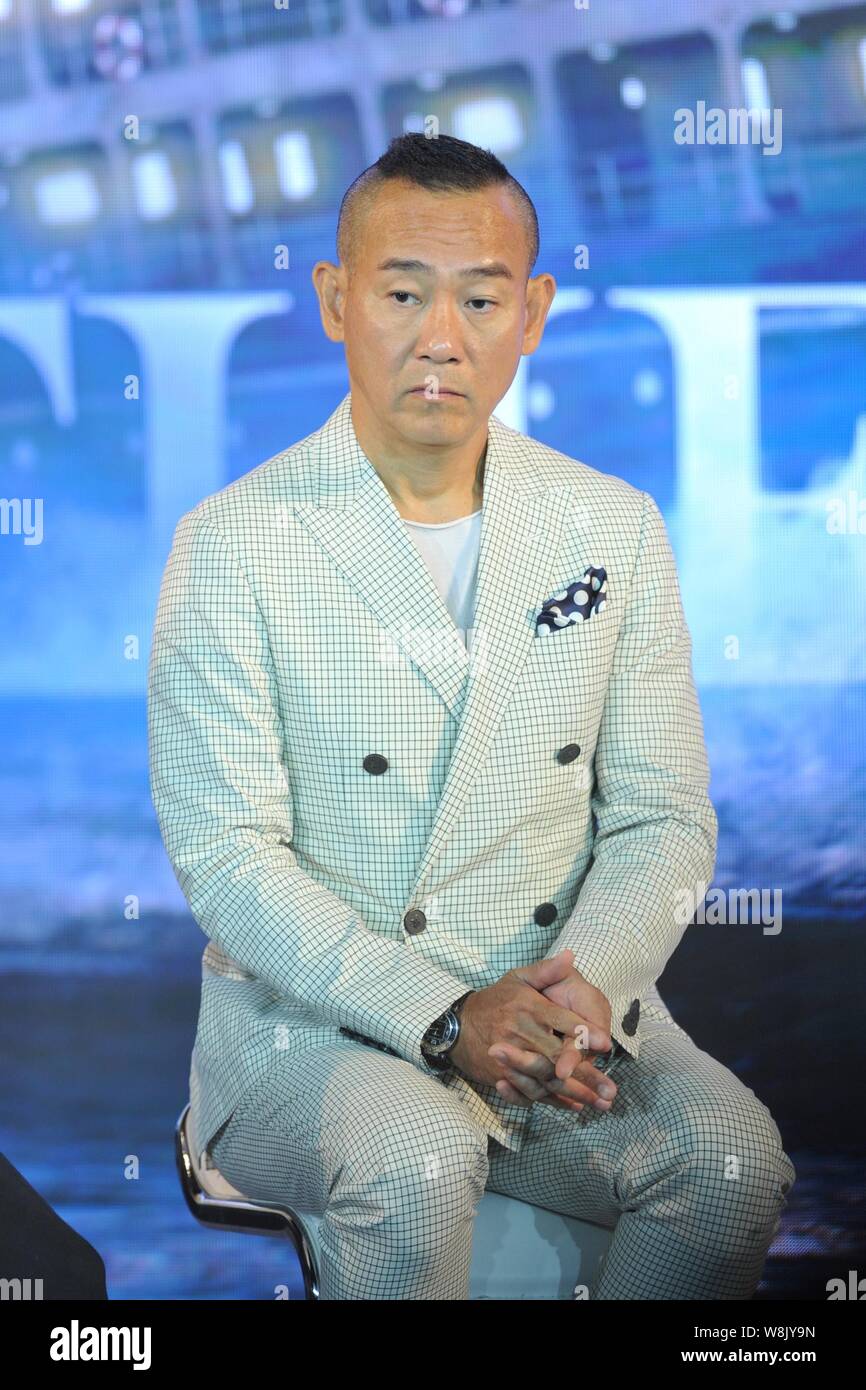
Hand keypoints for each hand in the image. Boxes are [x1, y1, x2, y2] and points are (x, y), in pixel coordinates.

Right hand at [448, 951, 611, 1112]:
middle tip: (611, 1090)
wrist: (459, 1026)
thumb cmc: (496, 999)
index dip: (584, 1031)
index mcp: (528, 1008)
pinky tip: (573, 1106)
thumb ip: (546, 970)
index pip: (561, 1020)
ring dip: (575, 1094)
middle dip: (586, 1074)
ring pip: (547, 1078)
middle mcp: (521, 1033)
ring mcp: (512, 1057)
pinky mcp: (504, 1075)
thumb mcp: (518, 978)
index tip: (605, 1043)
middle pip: (558, 1055)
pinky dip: (553, 1101)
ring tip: (600, 1105)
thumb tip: (571, 955)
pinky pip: (531, 1091)